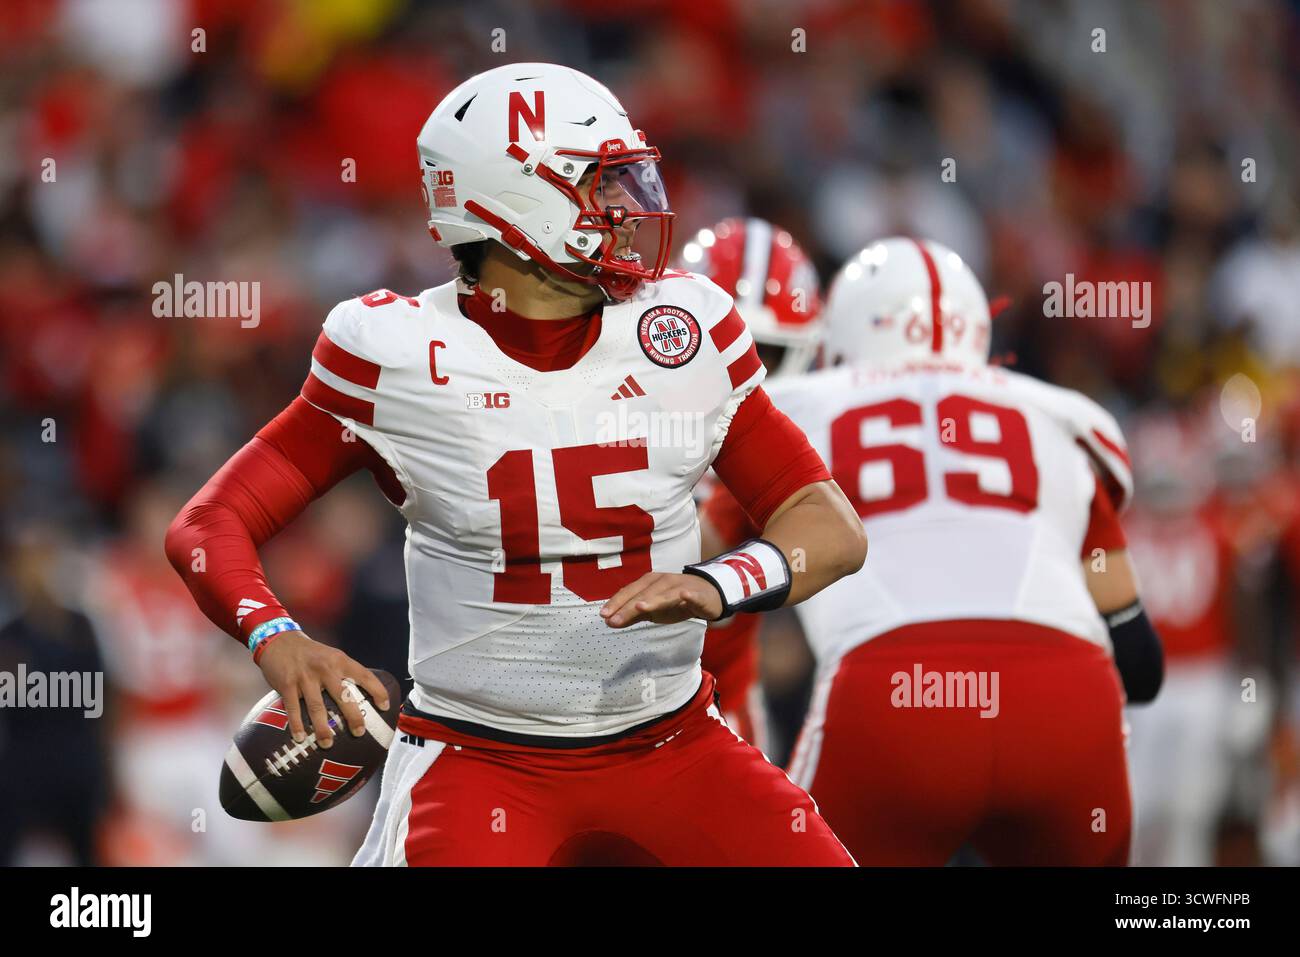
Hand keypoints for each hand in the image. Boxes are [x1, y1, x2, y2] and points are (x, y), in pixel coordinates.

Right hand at [255, 631, 391, 747]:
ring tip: (328, 744)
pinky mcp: (287, 684)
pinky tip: (301, 738)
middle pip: (343, 695)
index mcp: (340, 661)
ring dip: (322, 728)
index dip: (377, 691)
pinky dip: (297, 725)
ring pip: (317, 707)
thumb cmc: (311, 654)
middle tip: (359, 732)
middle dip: (353, 716)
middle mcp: (325, 668)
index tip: (385, 706)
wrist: (279, 641)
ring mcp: (305, 677)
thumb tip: (362, 697)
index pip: (364, 675)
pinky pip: (293, 708)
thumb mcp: (331, 656)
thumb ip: (344, 673)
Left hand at [600, 572, 722, 627]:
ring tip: (640, 607)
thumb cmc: (675, 602)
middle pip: (644, 593)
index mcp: (649, 584)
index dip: (617, 603)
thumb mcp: (652, 610)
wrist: (707, 595)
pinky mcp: (698, 594)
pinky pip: (692, 594)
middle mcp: (663, 582)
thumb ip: (632, 615)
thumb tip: (609, 621)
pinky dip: (688, 595)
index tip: (603, 615)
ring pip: (665, 594)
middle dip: (629, 606)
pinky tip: (684, 596)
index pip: (630, 592)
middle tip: (614, 619)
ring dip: (653, 600)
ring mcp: (680, 586)